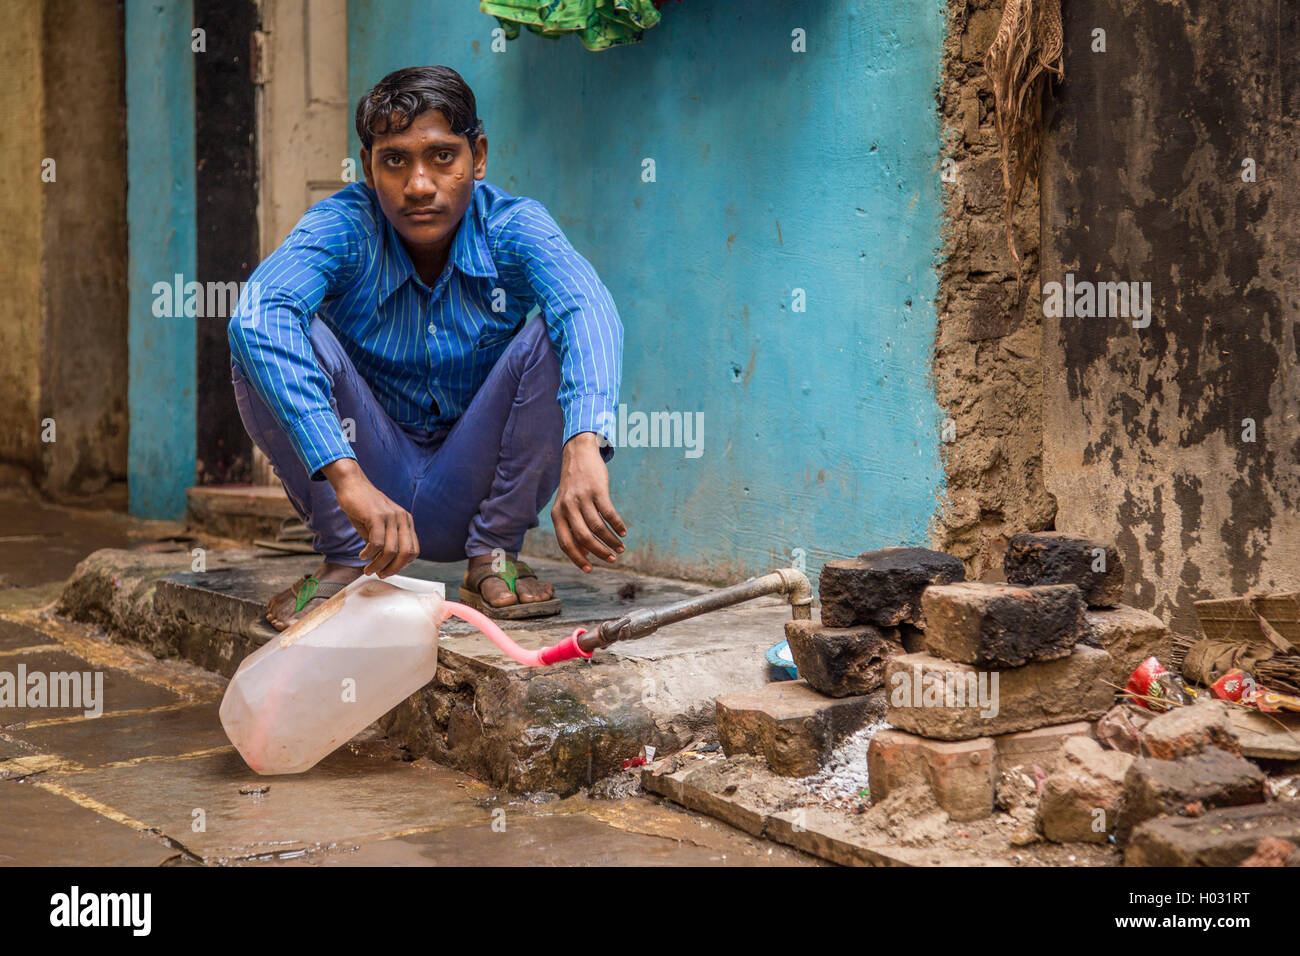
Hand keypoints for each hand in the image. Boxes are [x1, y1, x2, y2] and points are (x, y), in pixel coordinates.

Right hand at [321, 458, 419, 576]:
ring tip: (368, 569)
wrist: (351, 484)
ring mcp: (391, 516)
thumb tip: (382, 563)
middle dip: (393, 568)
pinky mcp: (377, 516)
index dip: (402, 564)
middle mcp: (402, 518)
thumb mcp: (378, 525)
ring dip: (378, 564)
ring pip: (390, 550)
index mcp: (406, 521)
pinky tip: (362, 555)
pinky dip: (369, 553)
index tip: (389, 570)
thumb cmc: (363, 506)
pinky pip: (376, 542)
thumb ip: (383, 541)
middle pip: (406, 553)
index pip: (413, 550)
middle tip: (380, 574)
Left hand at [551, 432, 626, 571]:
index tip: (590, 569)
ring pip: (598, 527)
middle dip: (599, 552)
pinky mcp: (597, 490)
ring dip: (611, 540)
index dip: (578, 558)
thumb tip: (585, 552)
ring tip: (620, 547)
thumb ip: (572, 527)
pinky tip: (623, 532)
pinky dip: (617, 525)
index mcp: (557, 515)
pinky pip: (609, 513)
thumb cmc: (574, 486)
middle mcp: (567, 507)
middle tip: (611, 559)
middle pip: (584, 538)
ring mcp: (582, 498)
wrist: (577, 454)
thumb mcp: (566, 506)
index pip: (565, 543)